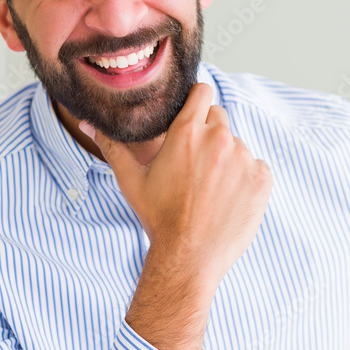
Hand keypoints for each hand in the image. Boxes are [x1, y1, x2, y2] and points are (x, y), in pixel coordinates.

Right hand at [80, 83, 272, 290]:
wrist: (188, 258)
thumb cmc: (158, 219)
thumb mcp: (131, 180)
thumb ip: (112, 146)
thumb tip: (87, 123)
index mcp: (186, 132)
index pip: (202, 91)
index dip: (197, 102)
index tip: (193, 118)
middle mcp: (218, 139)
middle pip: (219, 118)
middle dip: (209, 135)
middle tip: (196, 166)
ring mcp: (243, 158)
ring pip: (237, 146)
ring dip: (227, 160)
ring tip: (210, 190)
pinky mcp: (261, 178)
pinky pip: (256, 167)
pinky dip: (245, 180)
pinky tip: (227, 201)